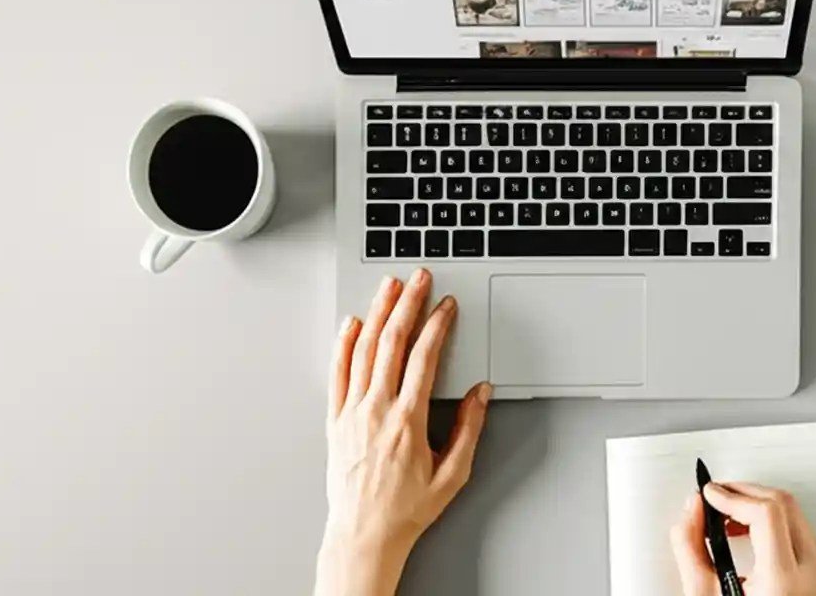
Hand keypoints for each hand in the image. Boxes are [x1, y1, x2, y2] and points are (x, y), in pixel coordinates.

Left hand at [315, 270, 491, 595]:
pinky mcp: (334, 420)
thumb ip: (470, 428)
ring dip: (376, 313)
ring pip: (363, 350)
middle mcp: (376, 411)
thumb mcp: (453, 473)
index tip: (446, 306)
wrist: (363, 535)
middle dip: (407, 304)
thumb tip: (481, 392)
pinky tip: (350, 324)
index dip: (437, 326)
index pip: (424, 358)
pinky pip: (337, 373)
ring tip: (387, 288)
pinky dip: (343, 344)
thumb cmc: (406, 509)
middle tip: (417, 279)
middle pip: (392, 342)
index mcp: (407, 421)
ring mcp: (351, 413)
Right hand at [671, 482, 815, 595]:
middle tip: (716, 497)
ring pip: (795, 515)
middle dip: (744, 493)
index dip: (732, 494)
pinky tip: (749, 531)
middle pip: (784, 505)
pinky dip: (774, 524)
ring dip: (759, 507)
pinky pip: (802, 534)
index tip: (710, 494)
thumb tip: (691, 513)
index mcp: (785, 582)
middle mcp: (815, 575)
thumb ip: (692, 548)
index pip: (765, 512)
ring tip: (728, 517)